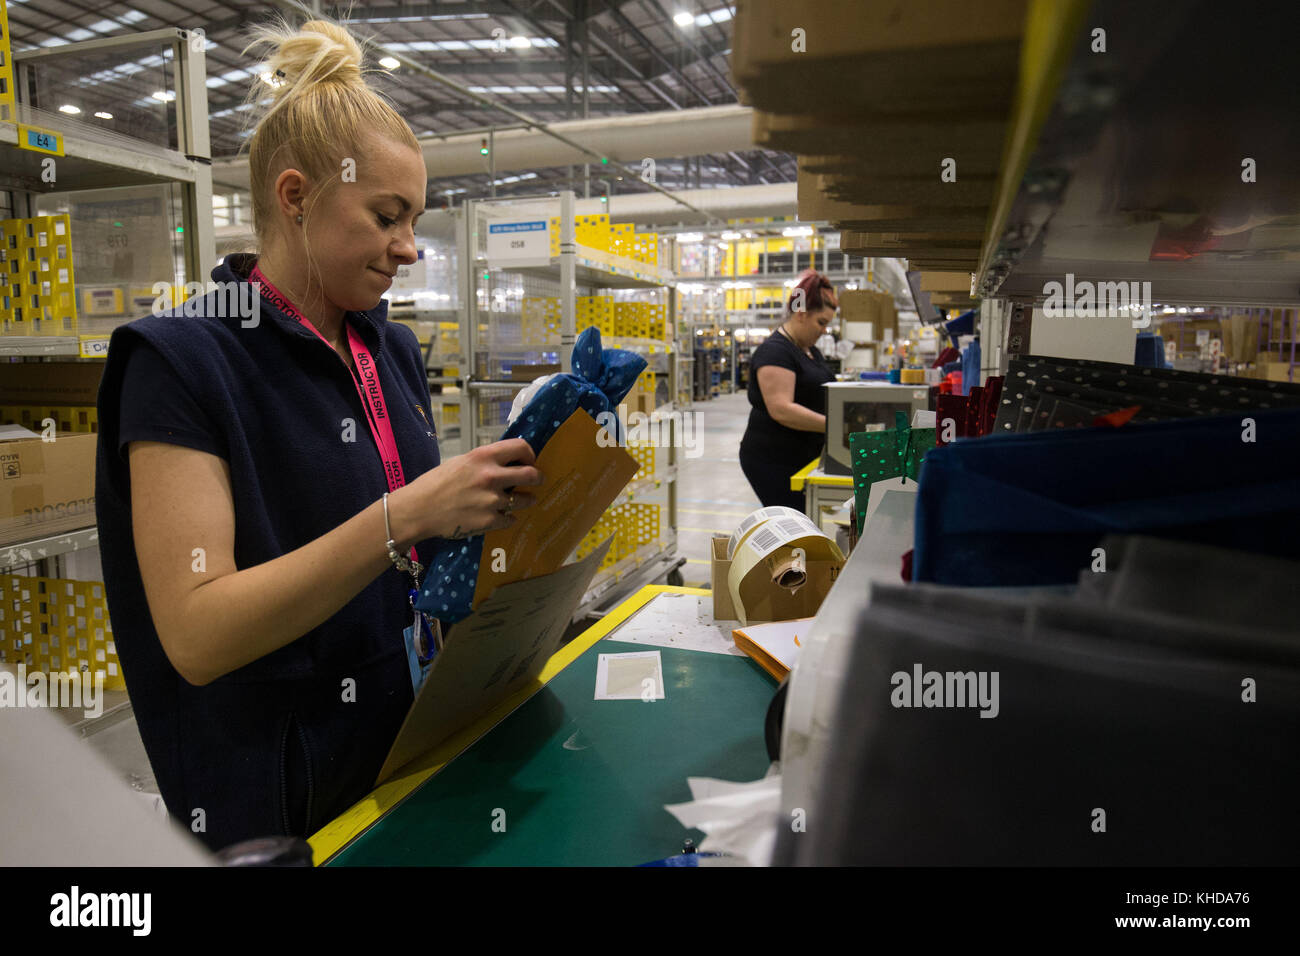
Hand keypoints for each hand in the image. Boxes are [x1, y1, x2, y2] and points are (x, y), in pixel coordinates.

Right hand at [395, 439, 543, 542]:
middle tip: (536, 481)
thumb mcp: (462, 462)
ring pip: (526, 500)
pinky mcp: (489, 521)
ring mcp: (492, 500)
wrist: (418, 509)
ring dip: (525, 500)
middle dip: (538, 478)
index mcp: (483, 456)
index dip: (530, 454)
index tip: (529, 461)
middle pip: (532, 475)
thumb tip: (508, 462)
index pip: (521, 447)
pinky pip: (511, 519)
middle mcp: (491, 476)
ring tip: (517, 501)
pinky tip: (498, 516)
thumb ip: (485, 461)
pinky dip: (507, 518)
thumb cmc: (436, 483)